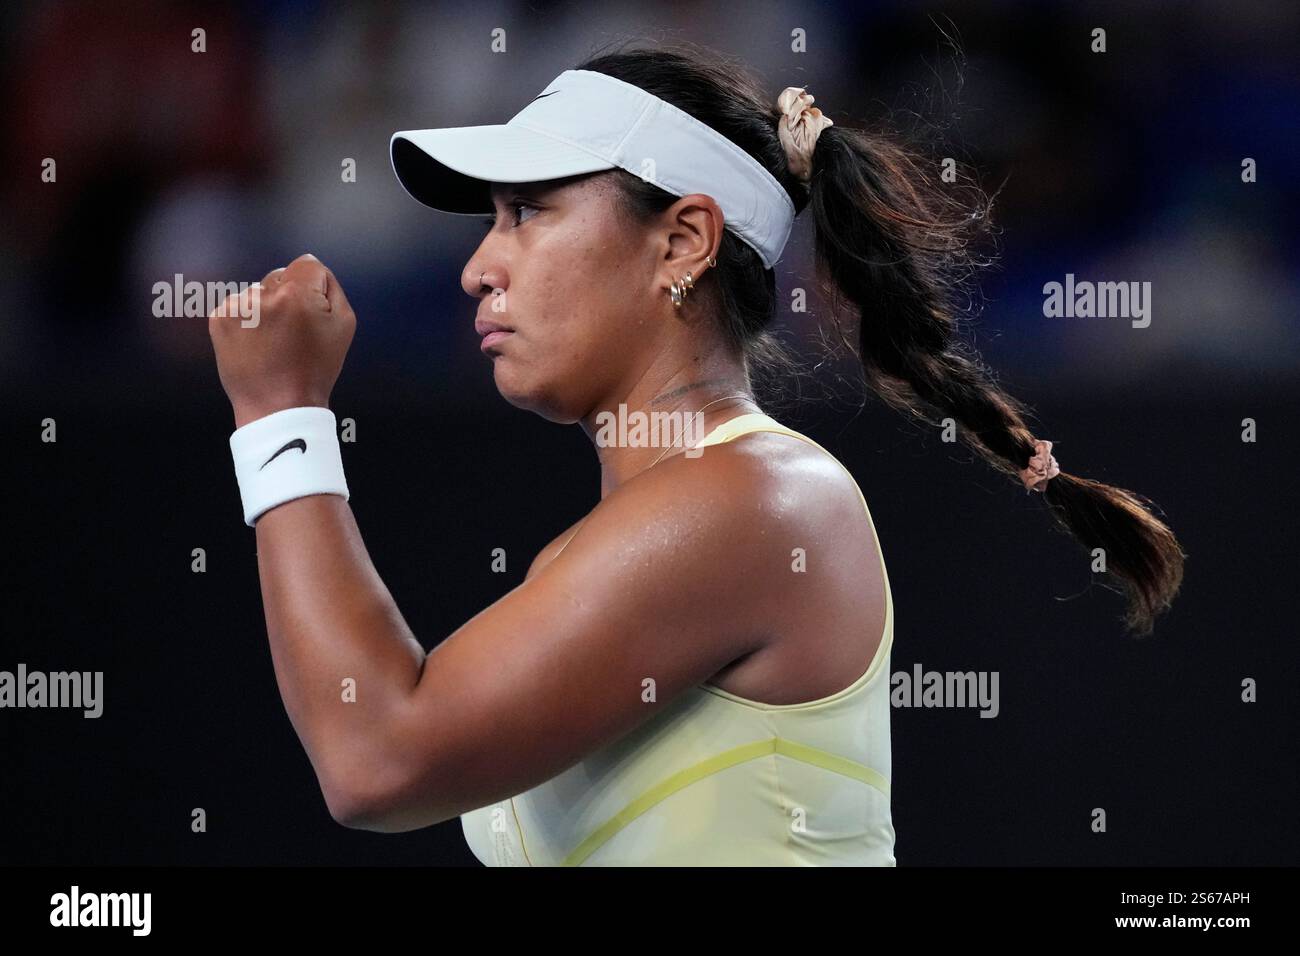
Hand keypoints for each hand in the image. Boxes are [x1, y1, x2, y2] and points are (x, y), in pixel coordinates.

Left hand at [209, 254, 355, 428]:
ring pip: (260, 291)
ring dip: (267, 308)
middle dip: (290, 297)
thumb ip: (330, 286)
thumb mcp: (344, 325)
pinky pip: (240, 306)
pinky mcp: (219, 320)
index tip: (313, 316)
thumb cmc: (315, 369)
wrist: (278, 406)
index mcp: (295, 294)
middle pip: (282, 276)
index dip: (317, 290)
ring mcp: (236, 307)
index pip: (309, 265)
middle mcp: (261, 295)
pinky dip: (249, 321)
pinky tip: (257, 344)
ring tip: (274, 342)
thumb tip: (310, 267)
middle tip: (294, 334)